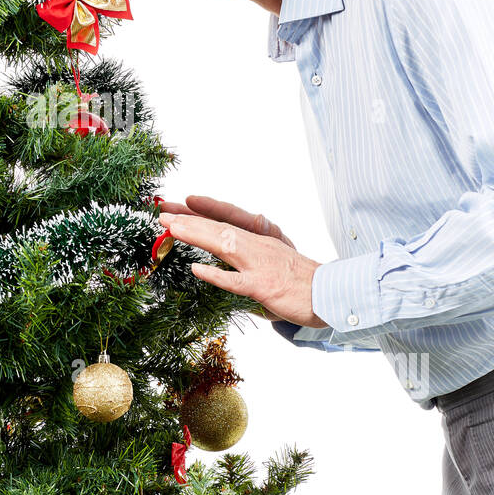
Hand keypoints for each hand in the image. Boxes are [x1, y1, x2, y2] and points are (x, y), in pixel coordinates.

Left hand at [158, 195, 327, 328]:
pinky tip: (196, 270)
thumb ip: (248, 256)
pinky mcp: (264, 286)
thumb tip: (220, 261)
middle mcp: (258, 245)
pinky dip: (216, 275)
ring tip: (172, 228)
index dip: (204, 210)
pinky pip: (236, 281)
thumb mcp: (272, 259)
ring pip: (224, 245)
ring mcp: (260, 264)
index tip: (182, 202)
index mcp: (260, 238)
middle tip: (162, 213)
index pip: (227, 219)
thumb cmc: (299, 279)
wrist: (331, 292)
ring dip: (196, 235)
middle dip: (188, 219)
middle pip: (219, 227)